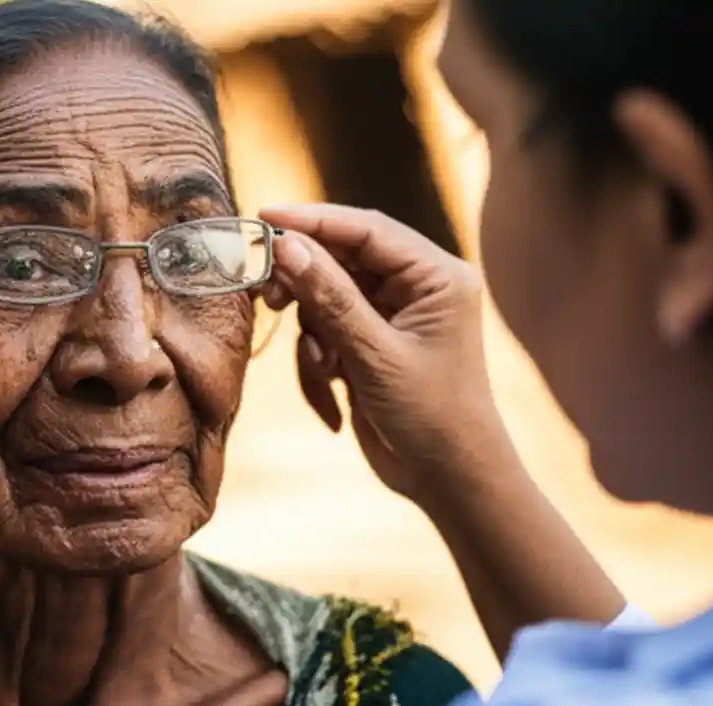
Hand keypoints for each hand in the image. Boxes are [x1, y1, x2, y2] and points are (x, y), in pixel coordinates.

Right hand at [259, 204, 502, 499]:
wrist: (449, 480)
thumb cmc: (430, 416)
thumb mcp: (374, 354)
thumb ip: (329, 297)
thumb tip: (286, 246)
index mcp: (436, 275)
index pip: (366, 229)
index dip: (312, 221)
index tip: (263, 218)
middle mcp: (416, 287)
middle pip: (341, 258)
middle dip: (303, 281)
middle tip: (265, 293)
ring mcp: (391, 316)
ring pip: (326, 298)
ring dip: (313, 333)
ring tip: (322, 366)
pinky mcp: (369, 345)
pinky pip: (326, 332)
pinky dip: (318, 359)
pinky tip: (332, 389)